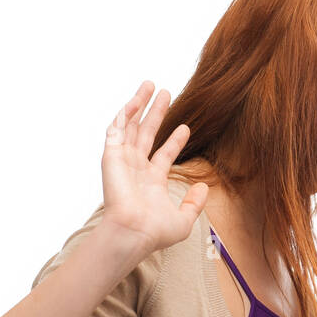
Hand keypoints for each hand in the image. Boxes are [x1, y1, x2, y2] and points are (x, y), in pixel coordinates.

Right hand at [98, 81, 207, 254]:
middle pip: (146, 133)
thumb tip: (204, 187)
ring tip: (150, 85)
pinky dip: (126, 113)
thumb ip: (194, 203)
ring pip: (131, 125)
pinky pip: (117, 128)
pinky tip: (136, 100)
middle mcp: (135, 169)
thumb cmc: (155, 231)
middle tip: (165, 93)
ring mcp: (122, 160)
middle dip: (156, 113)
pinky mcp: (111, 155)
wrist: (134, 232)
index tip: (185, 126)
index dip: (175, 140)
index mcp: (150, 182)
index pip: (163, 154)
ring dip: (139, 104)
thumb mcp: (183, 219)